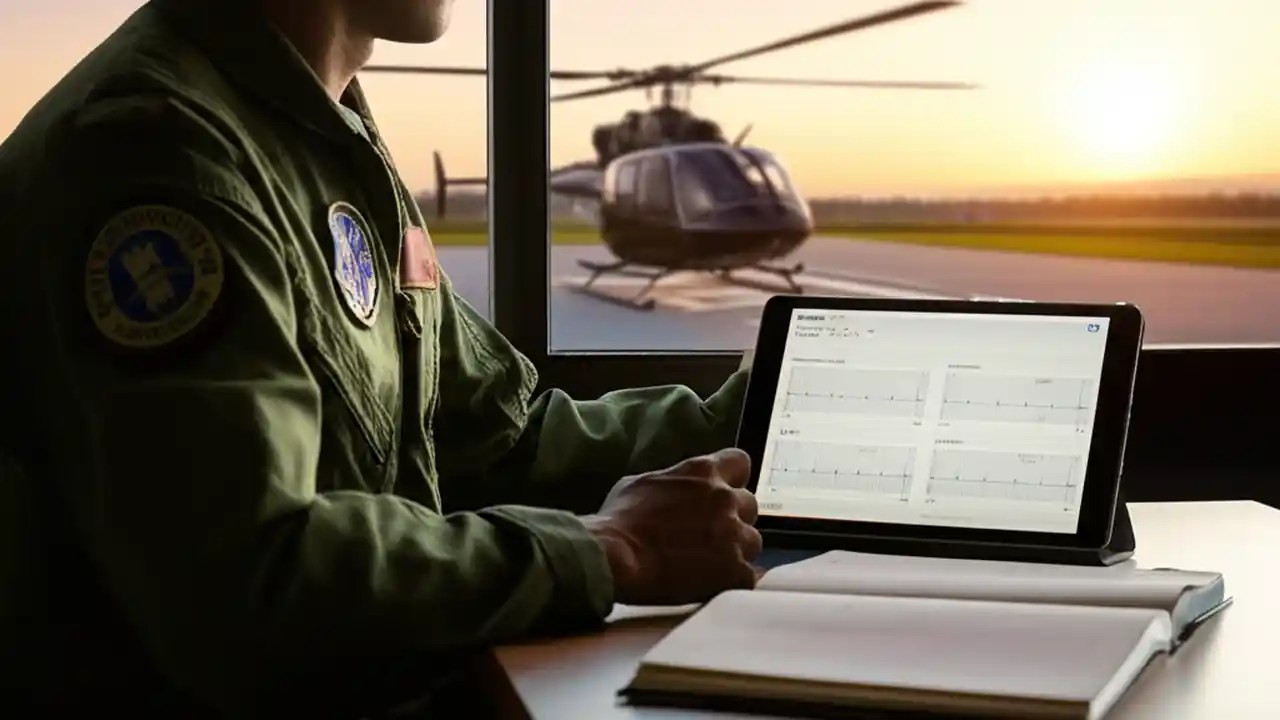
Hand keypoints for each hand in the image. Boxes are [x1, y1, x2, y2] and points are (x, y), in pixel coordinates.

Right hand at [583, 448, 761, 604]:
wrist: (615, 557)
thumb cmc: (619, 520)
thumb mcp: (642, 482)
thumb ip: (673, 481)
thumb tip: (678, 486)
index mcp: (703, 472)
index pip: (740, 462)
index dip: (732, 479)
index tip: (723, 492)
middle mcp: (724, 499)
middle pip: (749, 505)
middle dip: (733, 518)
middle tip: (709, 534)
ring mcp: (733, 535)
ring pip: (752, 540)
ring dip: (735, 549)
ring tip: (707, 563)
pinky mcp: (735, 571)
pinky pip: (750, 575)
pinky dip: (733, 580)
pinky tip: (714, 584)